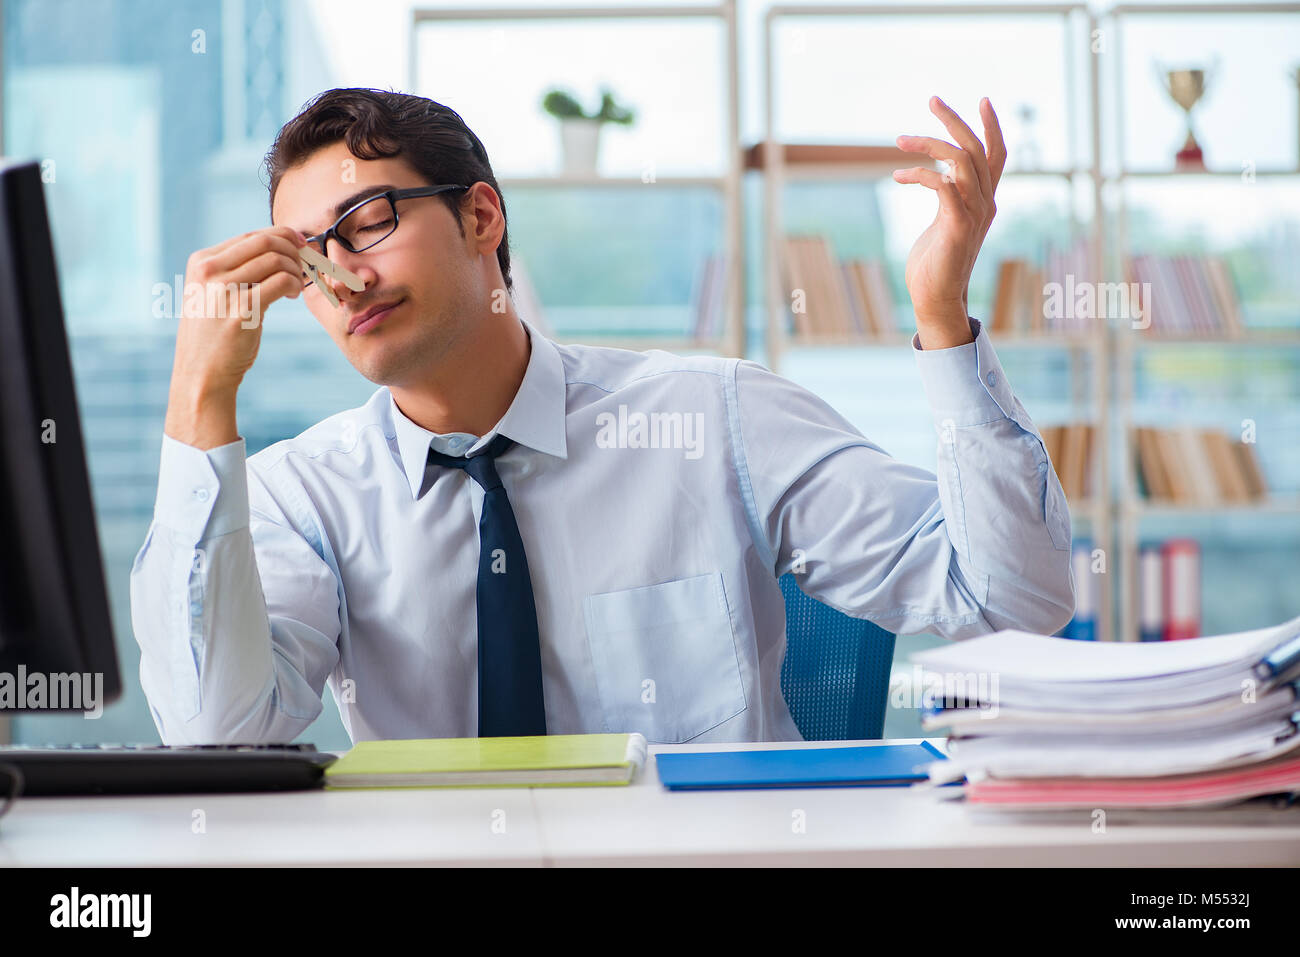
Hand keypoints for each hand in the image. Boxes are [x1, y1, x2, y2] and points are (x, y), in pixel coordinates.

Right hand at [170, 225, 307, 395]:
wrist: (202, 373)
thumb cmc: (216, 334)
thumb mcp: (216, 293)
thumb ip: (238, 271)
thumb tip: (279, 250)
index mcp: (202, 261)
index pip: (251, 236)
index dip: (283, 237)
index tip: (300, 247)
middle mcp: (209, 271)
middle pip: (266, 242)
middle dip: (294, 250)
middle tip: (305, 266)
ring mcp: (223, 289)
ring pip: (276, 260)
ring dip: (296, 270)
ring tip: (296, 287)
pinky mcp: (242, 310)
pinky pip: (281, 282)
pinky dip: (294, 284)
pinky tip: (292, 296)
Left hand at [893, 96, 1005, 348]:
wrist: (935, 297)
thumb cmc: (934, 262)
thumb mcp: (946, 221)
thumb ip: (949, 198)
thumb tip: (942, 177)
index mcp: (984, 200)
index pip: (996, 155)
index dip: (992, 127)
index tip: (982, 100)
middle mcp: (984, 203)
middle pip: (977, 149)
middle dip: (954, 120)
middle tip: (931, 100)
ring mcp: (973, 214)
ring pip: (960, 161)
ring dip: (928, 144)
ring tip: (900, 139)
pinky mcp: (956, 226)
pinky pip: (943, 186)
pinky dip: (921, 174)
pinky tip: (899, 176)